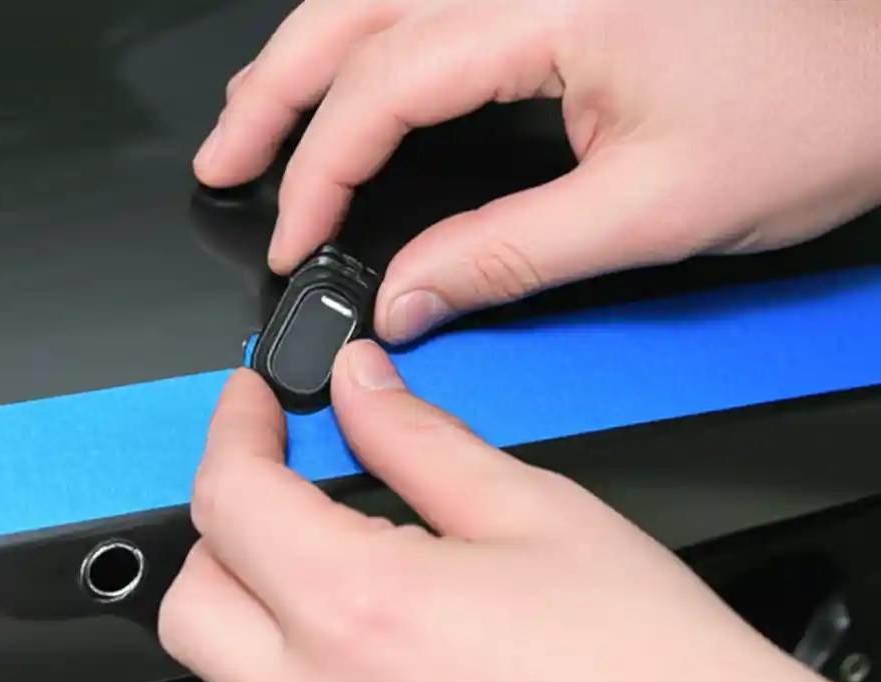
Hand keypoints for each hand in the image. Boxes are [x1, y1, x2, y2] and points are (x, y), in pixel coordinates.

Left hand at [159, 340, 873, 681]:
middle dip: (227, 521)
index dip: (233, 429)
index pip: (230, 496)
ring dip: (244, 611)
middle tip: (281, 482)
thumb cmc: (644, 669)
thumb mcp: (534, 513)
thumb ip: (420, 439)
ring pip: (214, 676)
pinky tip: (338, 655)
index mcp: (359, 609)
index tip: (252, 404)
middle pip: (192, 595)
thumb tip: (360, 385)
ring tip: (315, 572)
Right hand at [195, 0, 880, 342]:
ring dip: (303, 53)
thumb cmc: (819, 105)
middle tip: (220, 161)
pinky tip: (343, 68)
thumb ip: (507, 255)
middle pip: (349, 11)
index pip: (384, 86)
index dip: (319, 168)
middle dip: (269, 92)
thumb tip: (409, 295)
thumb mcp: (654, 212)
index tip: (293, 235)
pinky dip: (362, 33)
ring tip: (254, 117)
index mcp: (553, 4)